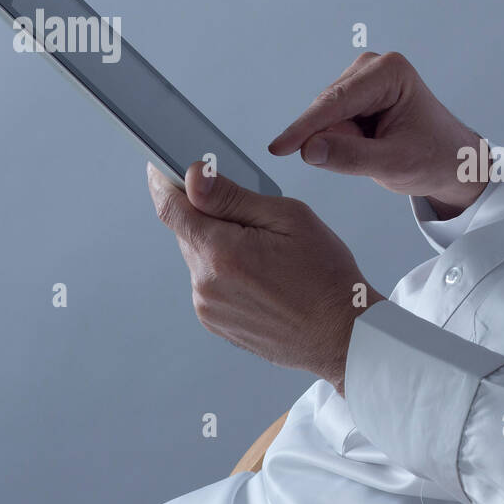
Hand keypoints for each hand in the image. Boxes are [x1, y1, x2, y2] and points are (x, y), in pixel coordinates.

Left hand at [147, 161, 384, 394]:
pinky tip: (263, 277)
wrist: (344, 335)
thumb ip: (233, 197)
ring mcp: (209, 308)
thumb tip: (193, 177)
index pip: (172, 208)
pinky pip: (210, 284)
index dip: (163, 182)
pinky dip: (227, 272)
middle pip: (189, 232)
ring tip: (268, 257)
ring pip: (200, 258)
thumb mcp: (290, 219)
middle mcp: (206, 284)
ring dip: (221, 246)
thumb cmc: (327, 278)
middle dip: (210, 216)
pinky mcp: (217, 323)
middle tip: (253, 219)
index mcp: (222, 253)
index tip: (160, 168)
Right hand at [268, 51, 486, 218]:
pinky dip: (344, 141)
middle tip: (373, 157)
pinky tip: (370, 145)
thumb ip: (350, 157)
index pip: (336, 101)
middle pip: (327, 109)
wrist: (451, 161)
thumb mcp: (394, 164)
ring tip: (377, 150)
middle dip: (337, 139)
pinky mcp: (354, 96)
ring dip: (342, 142)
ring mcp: (361, 80)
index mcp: (389, 72)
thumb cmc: (434, 157)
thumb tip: (309, 149)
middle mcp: (372, 68)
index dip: (305, 127)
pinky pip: (331, 124)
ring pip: (326, 118)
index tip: (279, 148)